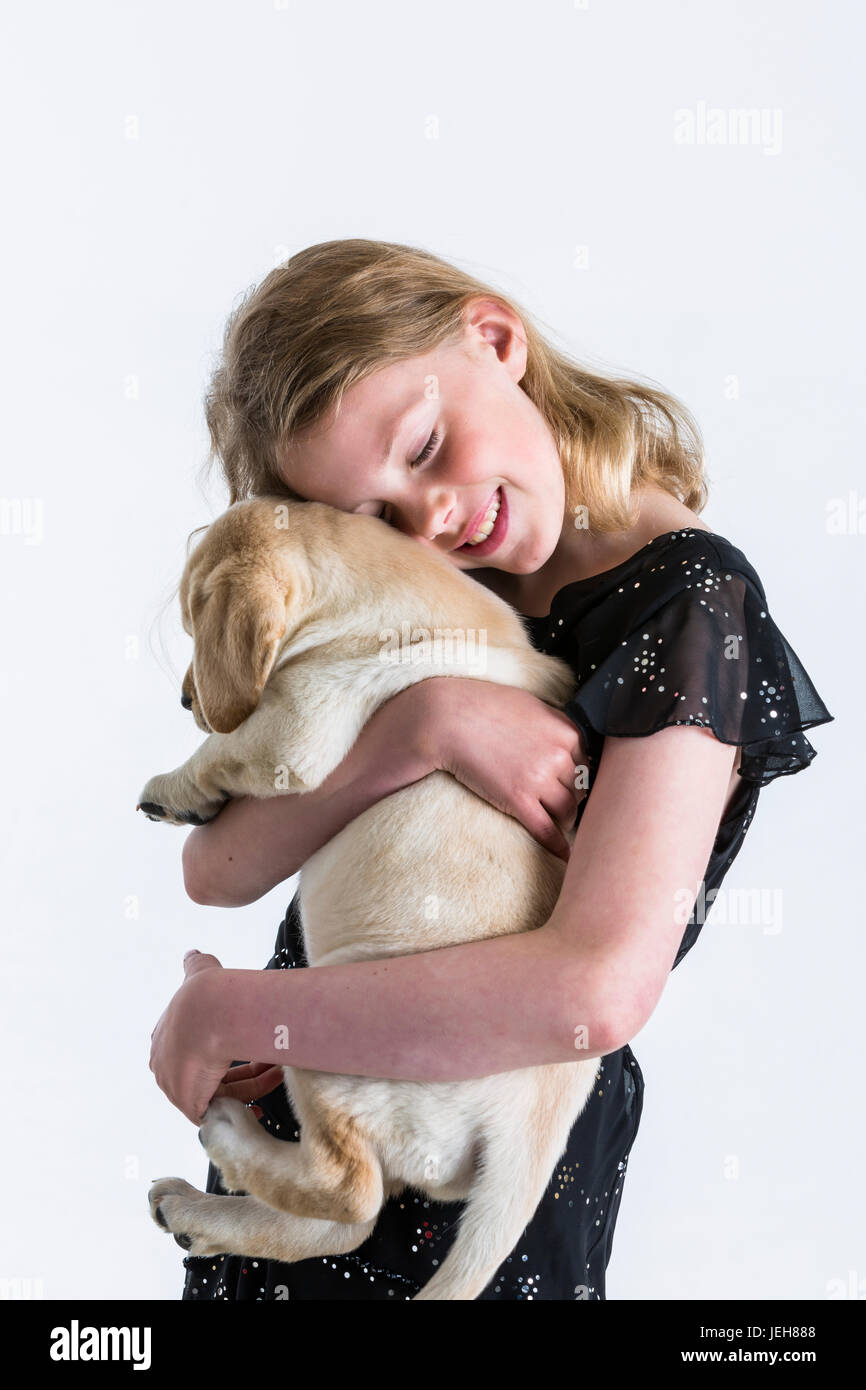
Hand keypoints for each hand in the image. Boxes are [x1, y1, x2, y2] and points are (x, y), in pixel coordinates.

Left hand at [149, 951, 283, 1124]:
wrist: (209, 1011)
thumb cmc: (205, 993)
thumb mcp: (198, 972)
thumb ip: (195, 965)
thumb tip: (193, 954)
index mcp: (166, 1039)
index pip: (194, 1053)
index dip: (221, 1055)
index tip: (243, 1052)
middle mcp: (167, 1066)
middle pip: (210, 1075)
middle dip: (244, 1071)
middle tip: (271, 1063)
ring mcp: (176, 1087)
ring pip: (220, 1091)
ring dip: (252, 1084)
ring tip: (277, 1072)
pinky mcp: (189, 1103)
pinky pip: (219, 1111)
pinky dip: (244, 1104)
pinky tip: (263, 1098)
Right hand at [417, 677, 587, 861]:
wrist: (449, 719)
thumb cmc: (485, 706)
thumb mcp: (532, 706)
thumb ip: (556, 725)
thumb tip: (569, 743)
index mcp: (567, 731)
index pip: (588, 764)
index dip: (578, 777)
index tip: (572, 786)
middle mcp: (560, 756)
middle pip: (580, 789)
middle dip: (572, 798)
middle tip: (563, 805)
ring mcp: (540, 779)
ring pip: (568, 811)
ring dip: (564, 820)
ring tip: (558, 823)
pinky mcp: (518, 800)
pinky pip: (546, 830)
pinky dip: (557, 845)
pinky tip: (564, 854)